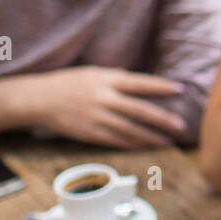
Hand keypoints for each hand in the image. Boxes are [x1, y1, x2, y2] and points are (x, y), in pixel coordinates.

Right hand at [33, 67, 186, 147]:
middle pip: (139, 110)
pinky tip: (146, 146)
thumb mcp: (94, 73)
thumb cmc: (69, 83)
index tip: (180, 91)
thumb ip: (117, 78)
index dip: (161, 87)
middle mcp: (103, 98)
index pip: (140, 83)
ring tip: (169, 141)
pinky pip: (115, 140)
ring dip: (151, 137)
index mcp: (106, 79)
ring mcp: (96, 117)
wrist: (38, 99)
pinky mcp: (89, 133)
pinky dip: (132, 144)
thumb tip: (142, 84)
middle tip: (181, 125)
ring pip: (130, 130)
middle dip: (162, 119)